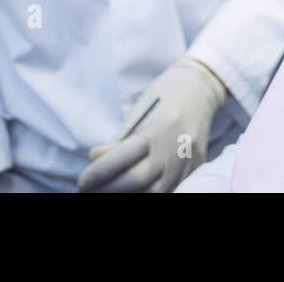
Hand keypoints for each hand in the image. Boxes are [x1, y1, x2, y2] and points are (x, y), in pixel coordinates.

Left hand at [77, 57, 226, 192]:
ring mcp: (188, 161)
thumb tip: (94, 163)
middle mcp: (176, 147)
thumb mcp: (139, 113)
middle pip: (138, 181)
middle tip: (90, 190)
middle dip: (109, 188)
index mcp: (158, 128)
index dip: (99, 173)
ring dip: (128, 194)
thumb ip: (119, 141)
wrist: (200, 89)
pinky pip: (169, 189)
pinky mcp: (195, 169)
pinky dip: (148, 192)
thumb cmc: (163, 97)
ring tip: (109, 190)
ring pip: (156, 193)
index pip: (123, 158)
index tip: (83, 181)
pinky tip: (133, 189)